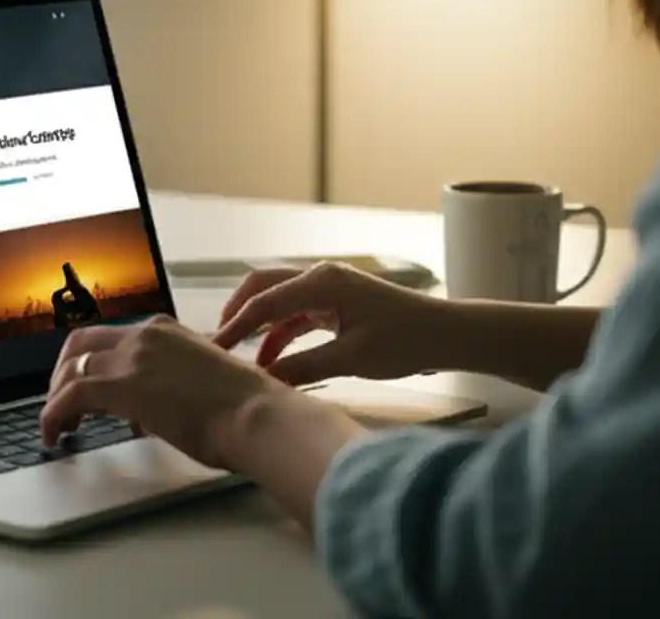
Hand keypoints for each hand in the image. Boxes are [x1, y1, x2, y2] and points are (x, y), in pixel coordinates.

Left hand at [39, 315, 293, 467]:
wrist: (255, 415)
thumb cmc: (245, 408)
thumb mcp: (204, 380)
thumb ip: (173, 385)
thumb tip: (152, 411)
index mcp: (166, 329)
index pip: (113, 337)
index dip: (93, 362)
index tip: (89, 384)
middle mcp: (144, 335)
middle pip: (81, 344)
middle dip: (63, 372)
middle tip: (61, 401)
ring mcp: (130, 357)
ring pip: (70, 370)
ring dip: (57, 398)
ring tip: (58, 425)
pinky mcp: (119, 386)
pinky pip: (68, 398)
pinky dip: (53, 416)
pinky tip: (54, 434)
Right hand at [214, 261, 450, 384]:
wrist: (446, 335)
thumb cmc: (404, 342)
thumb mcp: (350, 359)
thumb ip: (303, 368)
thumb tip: (264, 382)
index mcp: (322, 282)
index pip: (264, 301)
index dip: (235, 325)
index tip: (213, 348)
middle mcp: (321, 277)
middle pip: (264, 287)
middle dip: (238, 314)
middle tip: (217, 344)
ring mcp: (329, 288)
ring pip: (279, 301)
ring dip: (259, 327)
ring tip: (238, 357)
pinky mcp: (336, 303)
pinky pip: (297, 314)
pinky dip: (281, 334)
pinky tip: (271, 360)